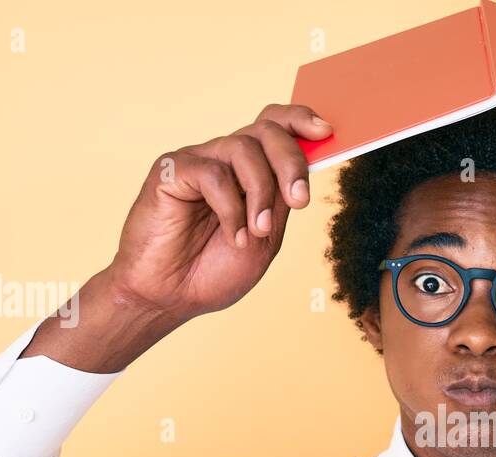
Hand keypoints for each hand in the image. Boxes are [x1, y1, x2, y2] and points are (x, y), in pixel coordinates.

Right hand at [104, 103, 333, 326]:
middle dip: (291, 162)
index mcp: (249, 170)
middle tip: (300, 200)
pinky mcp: (170, 171)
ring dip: (261, 193)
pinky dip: (231, 208)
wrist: (170, 297)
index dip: (300, 120)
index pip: (276, 126)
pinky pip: (212, 174)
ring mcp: (197, 161)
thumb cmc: (214, 270)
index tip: (326, 132)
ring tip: (258, 231)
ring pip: (243, 149)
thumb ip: (282, 200)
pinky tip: (233, 236)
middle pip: (266, 130)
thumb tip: (306, 166)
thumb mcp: (266, 237)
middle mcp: (224, 158)